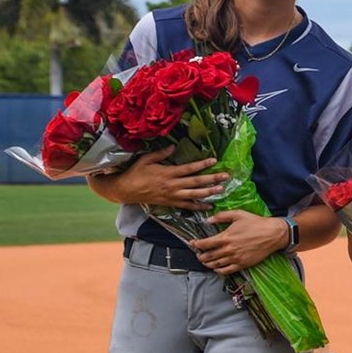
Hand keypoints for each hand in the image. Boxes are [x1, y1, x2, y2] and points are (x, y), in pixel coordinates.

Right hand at [98, 147, 227, 209]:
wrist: (125, 190)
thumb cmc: (135, 173)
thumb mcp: (146, 160)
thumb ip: (161, 154)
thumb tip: (174, 146)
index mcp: (168, 172)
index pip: (189, 168)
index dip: (202, 164)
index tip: (214, 160)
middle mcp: (172, 185)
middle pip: (196, 182)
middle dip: (212, 179)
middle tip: (226, 176)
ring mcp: (172, 195)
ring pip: (195, 195)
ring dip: (209, 193)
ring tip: (222, 190)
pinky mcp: (171, 203)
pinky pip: (187, 206)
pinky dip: (199, 207)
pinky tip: (209, 206)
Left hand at [189, 210, 287, 274]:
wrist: (273, 234)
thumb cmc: (256, 223)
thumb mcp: (238, 214)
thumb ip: (222, 216)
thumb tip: (209, 220)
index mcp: (226, 237)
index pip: (205, 244)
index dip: (196, 244)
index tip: (193, 244)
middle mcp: (229, 249)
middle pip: (208, 256)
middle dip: (200, 256)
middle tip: (198, 254)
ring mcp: (236, 258)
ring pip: (216, 264)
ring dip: (208, 263)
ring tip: (205, 261)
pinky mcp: (243, 264)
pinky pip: (227, 270)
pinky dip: (219, 270)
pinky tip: (216, 268)